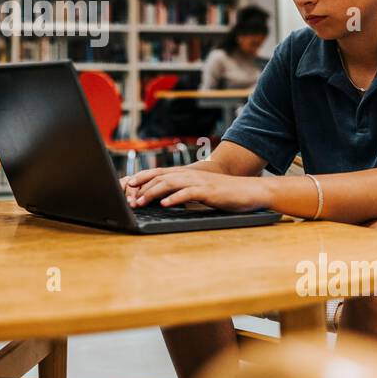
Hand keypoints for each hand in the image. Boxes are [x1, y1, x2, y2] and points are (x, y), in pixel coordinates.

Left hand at [121, 165, 270, 212]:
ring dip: (153, 192)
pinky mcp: (208, 191)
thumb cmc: (224, 193)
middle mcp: (190, 175)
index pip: (158, 173)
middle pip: (160, 176)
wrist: (249, 190)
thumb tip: (165, 201)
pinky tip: (165, 204)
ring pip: (170, 183)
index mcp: (186, 174)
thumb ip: (183, 193)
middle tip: (128, 198)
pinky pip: (188, 193)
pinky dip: (175, 198)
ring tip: (140, 202)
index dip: (141, 178)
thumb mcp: (200, 192)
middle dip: (141, 187)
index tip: (127, 186)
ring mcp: (198, 182)